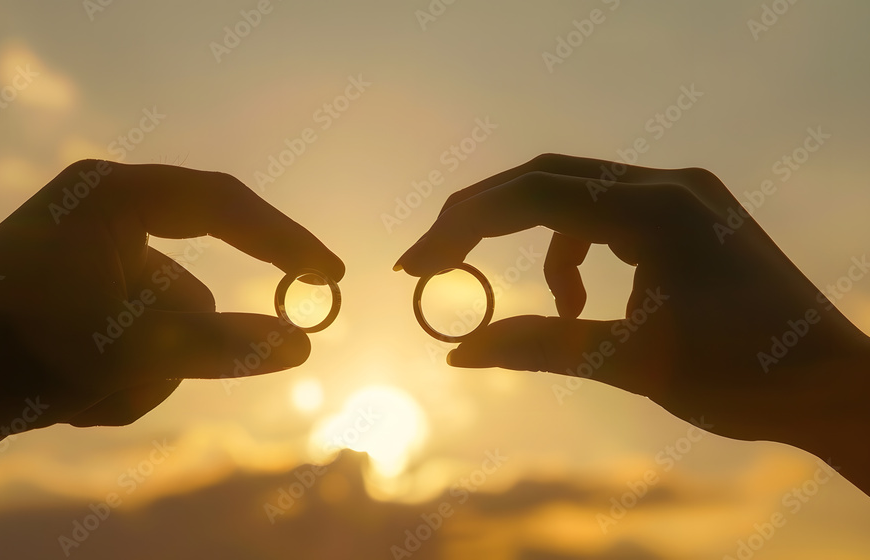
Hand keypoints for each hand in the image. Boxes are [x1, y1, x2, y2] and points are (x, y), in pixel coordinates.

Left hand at [0, 160, 343, 461]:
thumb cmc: (21, 348)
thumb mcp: (139, 349)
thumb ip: (228, 346)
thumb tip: (303, 344)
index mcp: (116, 194)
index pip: (226, 205)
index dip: (287, 241)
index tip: (333, 275)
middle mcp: (100, 218)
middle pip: (187, 283)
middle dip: (175, 346)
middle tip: (171, 374)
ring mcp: (81, 265)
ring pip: (157, 328)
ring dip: (141, 374)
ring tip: (88, 395)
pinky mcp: (65, 309)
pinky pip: (126, 345)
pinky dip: (118, 380)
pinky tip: (70, 401)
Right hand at [395, 153, 869, 493]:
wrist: (835, 386)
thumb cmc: (745, 377)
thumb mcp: (633, 363)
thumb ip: (539, 349)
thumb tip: (457, 353)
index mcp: (657, 207)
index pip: (532, 193)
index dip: (461, 225)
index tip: (413, 264)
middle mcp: (667, 184)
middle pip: (544, 178)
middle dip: (482, 222)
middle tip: (432, 263)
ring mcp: (680, 196)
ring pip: (573, 195)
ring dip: (541, 250)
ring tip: (561, 318)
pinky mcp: (685, 216)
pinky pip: (605, 216)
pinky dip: (578, 256)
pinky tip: (589, 305)